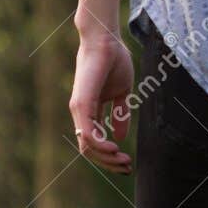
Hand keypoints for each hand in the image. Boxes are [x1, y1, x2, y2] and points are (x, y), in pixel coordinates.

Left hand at [69, 33, 134, 173]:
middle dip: (110, 163)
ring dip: (107, 159)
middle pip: (90, 150)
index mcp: (90, 111)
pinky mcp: (82, 104)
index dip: (110, 158)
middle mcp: (81, 113)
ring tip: (124, 160)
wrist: (106, 40)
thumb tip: (121, 137)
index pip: (95, 143)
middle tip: (128, 167)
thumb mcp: (122, 94)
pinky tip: (115, 148)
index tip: (128, 163)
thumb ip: (121, 115)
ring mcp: (79, 109)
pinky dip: (101, 145)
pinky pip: (88, 133)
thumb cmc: (114, 61)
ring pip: (87, 146)